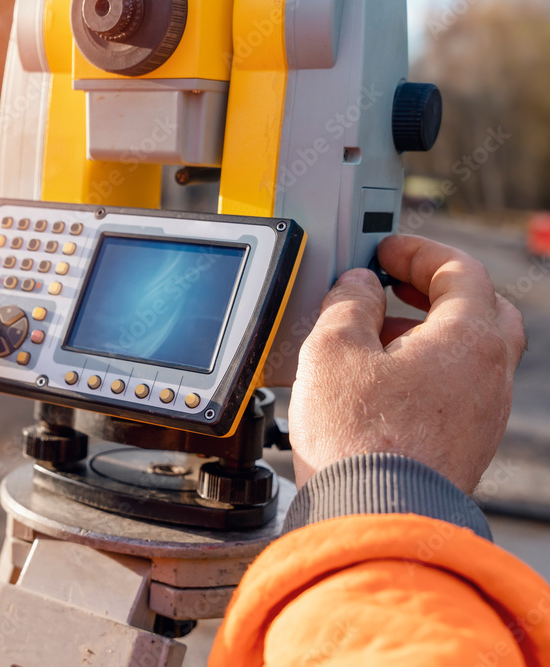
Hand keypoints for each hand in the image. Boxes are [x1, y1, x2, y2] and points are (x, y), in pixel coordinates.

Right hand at [289, 235, 525, 492]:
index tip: (386, 251)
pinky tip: (379, 386)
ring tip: (374, 339)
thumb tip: (357, 287)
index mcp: (469, 339)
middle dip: (435, 291)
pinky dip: (424, 373)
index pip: (460, 270)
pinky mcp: (464, 448)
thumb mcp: (332, 349)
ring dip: (426, 334)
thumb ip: (347, 304)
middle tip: (396, 286)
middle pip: (480, 311)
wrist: (373, 518)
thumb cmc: (358, 439)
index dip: (418, 252)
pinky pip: (455, 392)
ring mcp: (483, 416)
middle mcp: (490, 376)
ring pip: (467, 355)